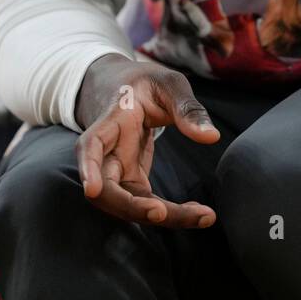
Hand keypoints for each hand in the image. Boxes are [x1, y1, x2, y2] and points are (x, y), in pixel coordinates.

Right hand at [74, 53, 220, 228]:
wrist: (126, 88)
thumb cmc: (145, 83)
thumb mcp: (169, 83)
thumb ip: (188, 109)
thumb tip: (212, 137)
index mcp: (111, 120)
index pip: (91, 145)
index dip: (88, 168)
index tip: (92, 189)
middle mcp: (108, 151)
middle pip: (108, 188)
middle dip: (132, 207)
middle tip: (164, 213)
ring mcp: (118, 169)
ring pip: (130, 203)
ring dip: (163, 216)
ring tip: (205, 216)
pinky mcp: (132, 179)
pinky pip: (146, 203)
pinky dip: (171, 212)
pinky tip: (200, 213)